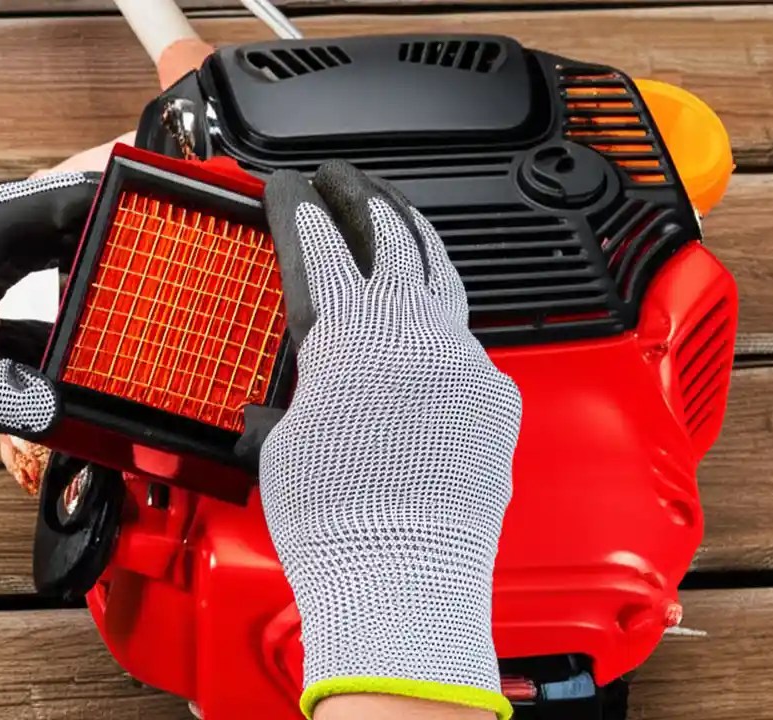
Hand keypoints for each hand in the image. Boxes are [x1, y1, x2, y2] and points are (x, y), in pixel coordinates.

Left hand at [0, 173, 99, 509]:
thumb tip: (56, 401)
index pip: (6, 213)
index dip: (62, 201)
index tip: (109, 194)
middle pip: (14, 238)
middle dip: (70, 237)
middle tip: (123, 241)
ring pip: (9, 280)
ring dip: (54, 288)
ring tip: (102, 294)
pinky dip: (33, 336)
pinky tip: (62, 356)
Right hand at [252, 161, 520, 719]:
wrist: (402, 578)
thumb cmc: (334, 525)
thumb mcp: (280, 445)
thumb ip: (294, 393)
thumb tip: (295, 387)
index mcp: (345, 338)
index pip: (319, 244)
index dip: (299, 207)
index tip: (288, 187)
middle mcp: (409, 335)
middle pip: (387, 234)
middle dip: (358, 195)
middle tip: (339, 178)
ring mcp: (459, 360)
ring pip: (440, 270)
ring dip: (411, 233)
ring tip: (394, 212)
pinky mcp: (492, 396)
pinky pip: (466, 334)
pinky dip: (440, 312)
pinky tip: (430, 308)